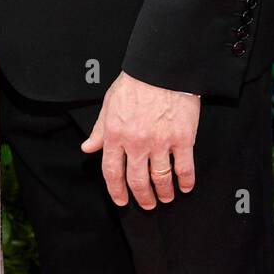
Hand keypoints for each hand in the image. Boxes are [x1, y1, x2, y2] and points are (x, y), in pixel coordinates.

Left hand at [80, 72, 199, 209]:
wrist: (162, 68)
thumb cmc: (135, 83)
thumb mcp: (109, 104)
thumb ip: (99, 130)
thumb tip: (88, 148)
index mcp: (115, 134)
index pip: (111, 172)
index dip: (116, 191)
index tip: (121, 200)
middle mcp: (136, 142)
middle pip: (137, 181)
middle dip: (142, 198)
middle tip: (147, 204)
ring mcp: (160, 142)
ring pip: (161, 179)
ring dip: (164, 193)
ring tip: (166, 197)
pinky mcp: (182, 139)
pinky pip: (184, 168)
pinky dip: (185, 182)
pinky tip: (185, 186)